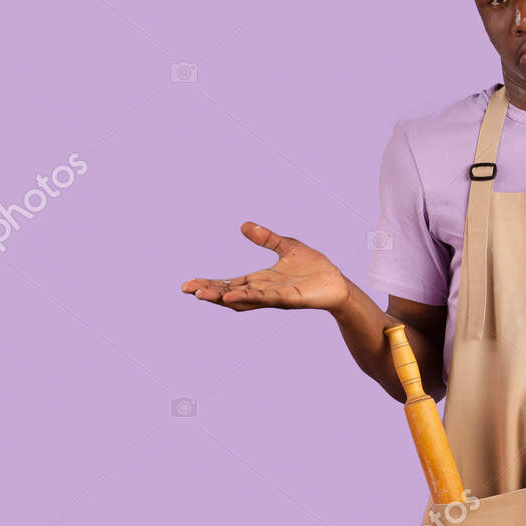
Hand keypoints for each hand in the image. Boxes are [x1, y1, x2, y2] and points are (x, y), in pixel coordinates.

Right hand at [181, 222, 350, 311]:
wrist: (338, 282)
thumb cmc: (314, 268)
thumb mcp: (287, 246)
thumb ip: (265, 238)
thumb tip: (243, 225)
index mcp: (259, 280)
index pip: (228, 283)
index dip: (209, 284)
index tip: (188, 285)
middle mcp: (263, 291)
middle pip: (229, 293)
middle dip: (208, 292)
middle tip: (187, 290)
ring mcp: (274, 297)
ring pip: (242, 299)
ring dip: (222, 297)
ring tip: (201, 295)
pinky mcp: (288, 299)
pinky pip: (264, 299)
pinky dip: (247, 297)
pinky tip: (231, 297)